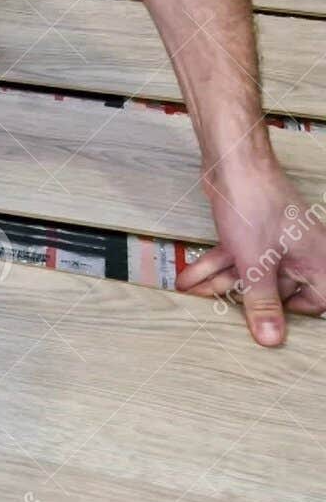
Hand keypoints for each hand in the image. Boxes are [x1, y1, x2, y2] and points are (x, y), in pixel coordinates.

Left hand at [177, 162, 325, 346]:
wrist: (232, 162)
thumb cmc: (255, 203)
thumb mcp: (256, 261)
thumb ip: (262, 301)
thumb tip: (270, 338)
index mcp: (316, 260)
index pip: (318, 300)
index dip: (294, 312)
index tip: (267, 318)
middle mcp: (300, 251)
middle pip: (276, 289)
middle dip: (243, 296)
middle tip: (216, 309)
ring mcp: (274, 241)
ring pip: (250, 272)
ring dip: (220, 282)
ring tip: (193, 292)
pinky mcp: (251, 232)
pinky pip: (236, 257)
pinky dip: (214, 266)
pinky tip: (189, 277)